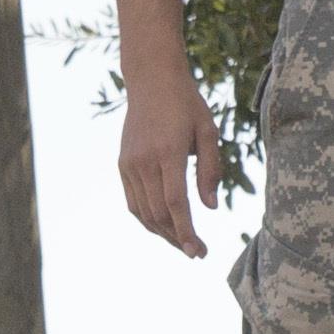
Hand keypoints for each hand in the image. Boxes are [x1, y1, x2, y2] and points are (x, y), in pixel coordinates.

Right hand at [118, 69, 231, 254]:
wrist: (151, 80)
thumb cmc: (187, 105)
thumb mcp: (208, 132)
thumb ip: (210, 170)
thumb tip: (210, 208)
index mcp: (169, 152)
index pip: (176, 203)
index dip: (187, 232)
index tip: (199, 252)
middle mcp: (144, 161)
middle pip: (159, 213)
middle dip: (178, 238)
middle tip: (198, 253)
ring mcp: (130, 164)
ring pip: (144, 212)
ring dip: (163, 233)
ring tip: (183, 243)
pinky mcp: (123, 164)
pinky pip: (133, 202)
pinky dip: (148, 219)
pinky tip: (164, 226)